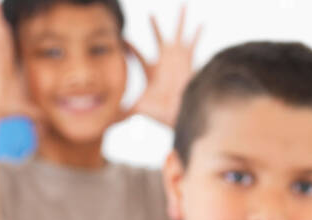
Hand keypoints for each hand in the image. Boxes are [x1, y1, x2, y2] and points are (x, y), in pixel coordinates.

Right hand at [0, 2, 42, 122]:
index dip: (20, 28)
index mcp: (10, 63)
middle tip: (0, 2)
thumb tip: (49, 122)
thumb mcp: (25, 107)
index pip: (17, 41)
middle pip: (6, 30)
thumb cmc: (4, 109)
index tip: (25, 15)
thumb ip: (37, 112)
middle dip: (4, 16)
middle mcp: (2, 54)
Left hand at [115, 5, 202, 128]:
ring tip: (183, 4)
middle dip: (154, 27)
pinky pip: (194, 44)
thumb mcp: (141, 108)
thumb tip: (109, 116)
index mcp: (151, 71)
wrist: (179, 114)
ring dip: (180, 19)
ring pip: (178, 33)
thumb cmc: (161, 113)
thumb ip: (126, 108)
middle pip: (157, 38)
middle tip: (150, 14)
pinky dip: (198, 34)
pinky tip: (202, 24)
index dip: (130, 47)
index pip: (138, 55)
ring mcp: (177, 59)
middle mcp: (164, 61)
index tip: (121, 39)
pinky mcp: (188, 60)